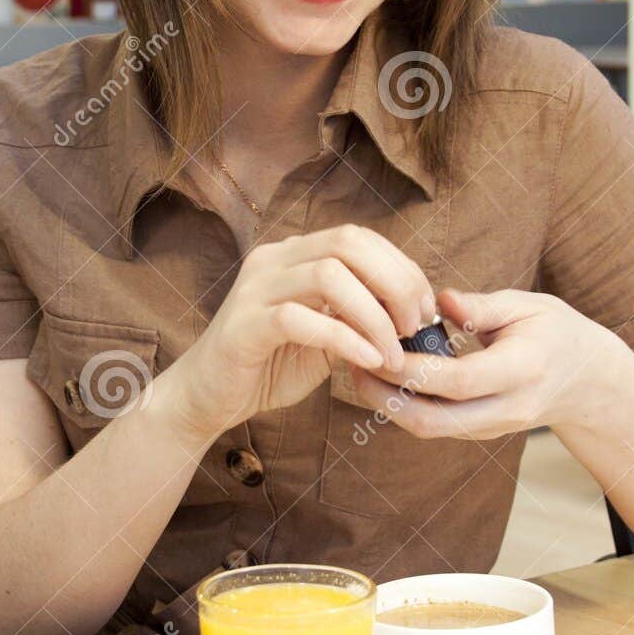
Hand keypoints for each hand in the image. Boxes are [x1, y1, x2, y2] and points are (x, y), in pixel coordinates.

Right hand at [169, 225, 436, 440]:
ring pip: (329, 275)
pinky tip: (367, 362)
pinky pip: (302, 319)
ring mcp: (255, 289)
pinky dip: (345, 340)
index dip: (402, 268)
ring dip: (374, 315)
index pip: (359, 237)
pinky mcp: (245, 326)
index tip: (426, 310)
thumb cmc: (270, 365)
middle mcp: (274, 260)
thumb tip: (415, 313)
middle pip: (348, 243)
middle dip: (395, 283)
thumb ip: (358, 315)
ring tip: (392, 353)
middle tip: (414, 328)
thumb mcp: (325, 335)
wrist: (208, 397)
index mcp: (294, 255)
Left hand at [343, 286, 622, 440]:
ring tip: (358, 369)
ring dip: (388, 405)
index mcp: (523, 370)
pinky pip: (436, 426)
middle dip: (386, 398)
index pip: (459, 380)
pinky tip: (382, 380)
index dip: (413, 369)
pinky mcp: (481, 433)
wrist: (587, 380)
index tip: (377, 345)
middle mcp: (507, 408)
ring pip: (430, 430)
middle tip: (353, 362)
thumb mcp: (530, 306)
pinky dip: (404, 407)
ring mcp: (494, 427)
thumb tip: (441, 300)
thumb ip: (484, 306)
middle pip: (436, 420)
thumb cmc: (556, 332)